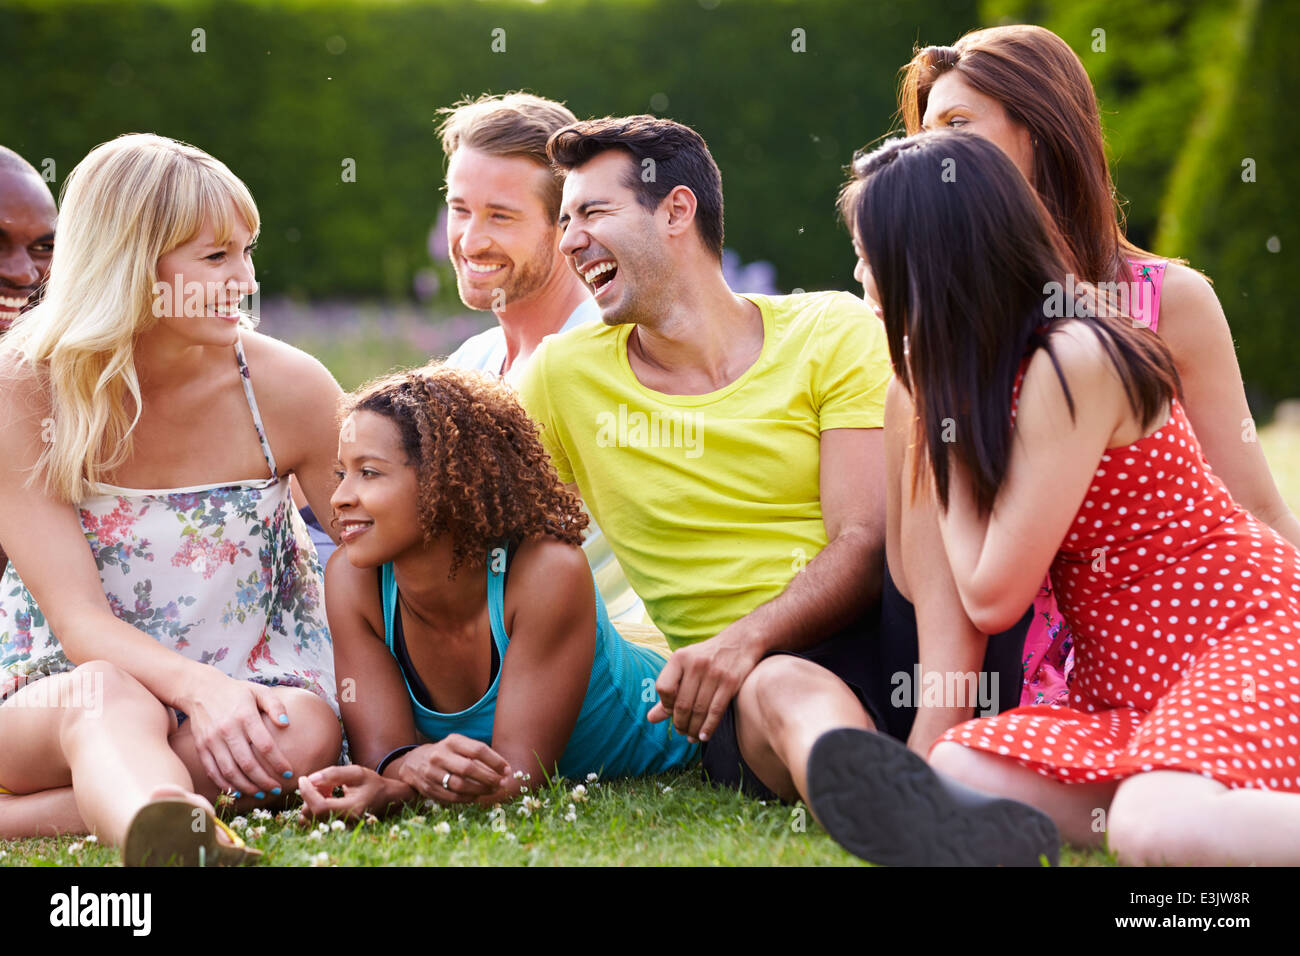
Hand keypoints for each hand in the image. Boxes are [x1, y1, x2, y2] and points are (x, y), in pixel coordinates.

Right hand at [177, 671, 294, 798]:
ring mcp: (212, 741)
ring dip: (247, 786)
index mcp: (244, 715)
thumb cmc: (236, 691)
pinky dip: (226, 785)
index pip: (265, 745)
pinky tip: (239, 791)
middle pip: (247, 763)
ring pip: (230, 772)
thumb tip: (286, 723)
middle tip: (277, 789)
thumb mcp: (259, 691)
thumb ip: (275, 705)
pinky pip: (213, 772)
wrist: (200, 689)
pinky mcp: (201, 748)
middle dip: (264, 780)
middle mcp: (227, 730)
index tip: (289, 772)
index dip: (278, 762)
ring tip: (261, 793)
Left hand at [298, 765, 406, 821]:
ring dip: (311, 801)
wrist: (385, 798)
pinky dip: (312, 809)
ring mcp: (338, 830)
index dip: (307, 792)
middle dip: (310, 794)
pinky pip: (311, 822)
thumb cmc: (371, 784)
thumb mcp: (356, 772)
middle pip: (312, 813)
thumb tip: (310, 779)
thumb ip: (333, 774)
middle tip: (324, 782)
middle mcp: (345, 824)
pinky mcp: (332, 830)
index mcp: (353, 809)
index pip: (320, 806)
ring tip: (327, 790)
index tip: (303, 778)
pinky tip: (325, 799)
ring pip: (308, 819)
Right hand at [394, 736, 513, 803]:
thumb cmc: (446, 753)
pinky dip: (468, 798)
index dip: (496, 761)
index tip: (507, 770)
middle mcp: (440, 755)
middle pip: (469, 768)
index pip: (478, 750)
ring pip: (461, 785)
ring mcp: (432, 773)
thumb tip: (504, 769)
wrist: (413, 763)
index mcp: (451, 741)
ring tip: (492, 790)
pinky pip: (453, 797)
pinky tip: (477, 796)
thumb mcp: (458, 745)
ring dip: (481, 790)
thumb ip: (477, 753)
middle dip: (489, 778)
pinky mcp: (428, 788)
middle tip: (502, 783)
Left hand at [647, 627, 761, 743]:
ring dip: (693, 729)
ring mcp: (714, 672)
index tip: (671, 714)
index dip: (665, 706)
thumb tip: (650, 719)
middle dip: (680, 723)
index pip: (663, 688)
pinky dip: (708, 727)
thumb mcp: (685, 666)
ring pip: (699, 710)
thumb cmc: (707, 656)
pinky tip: (704, 736)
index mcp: (679, 658)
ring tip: (691, 737)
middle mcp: (695, 664)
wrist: (741, 641)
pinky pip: (715, 711)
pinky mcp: (731, 682)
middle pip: (682, 703)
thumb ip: (669, 691)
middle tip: (682, 732)